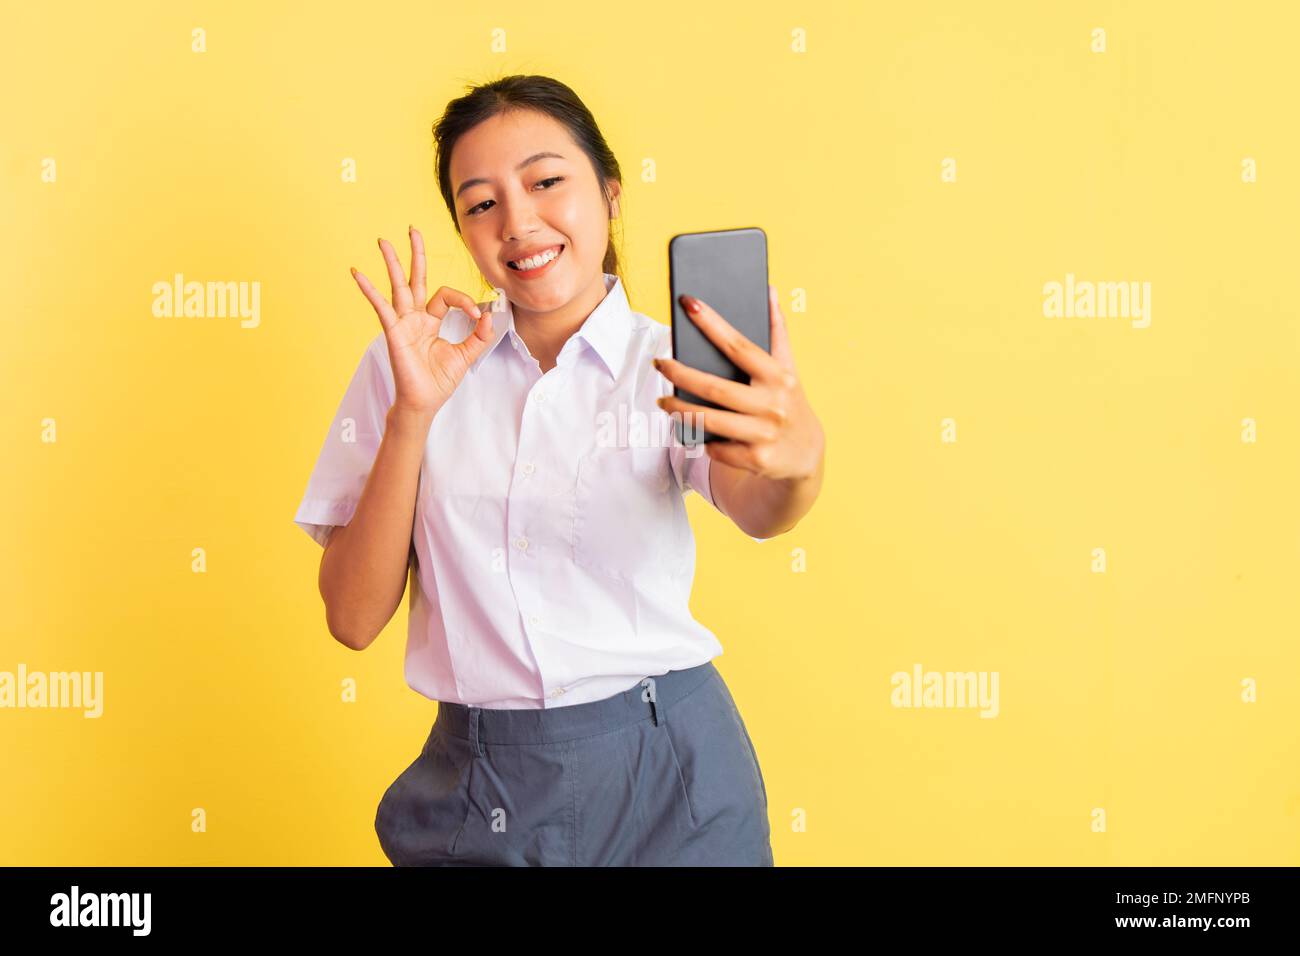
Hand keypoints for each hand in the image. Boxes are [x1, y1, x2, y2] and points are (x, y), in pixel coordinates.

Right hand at [350, 226, 494, 416]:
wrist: (424, 402)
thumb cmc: (439, 381)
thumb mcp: (466, 355)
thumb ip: (478, 335)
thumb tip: (488, 315)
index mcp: (430, 320)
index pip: (446, 296)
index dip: (463, 300)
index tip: (476, 314)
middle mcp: (414, 317)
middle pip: (415, 278)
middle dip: (416, 254)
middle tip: (413, 229)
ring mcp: (402, 323)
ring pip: (398, 286)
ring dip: (392, 263)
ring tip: (383, 241)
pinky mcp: (394, 332)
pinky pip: (381, 307)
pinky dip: (370, 290)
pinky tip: (358, 274)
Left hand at [654, 285, 823, 480]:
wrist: (806, 454)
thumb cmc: (789, 402)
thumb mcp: (788, 368)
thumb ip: (777, 331)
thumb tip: (768, 291)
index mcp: (779, 377)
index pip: (739, 346)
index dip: (712, 324)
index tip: (688, 304)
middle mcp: (773, 405)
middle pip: (714, 388)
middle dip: (681, 374)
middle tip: (660, 363)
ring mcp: (764, 435)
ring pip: (709, 421)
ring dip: (679, 410)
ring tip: (663, 400)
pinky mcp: (756, 460)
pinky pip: (716, 448)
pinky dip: (702, 439)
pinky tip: (693, 430)